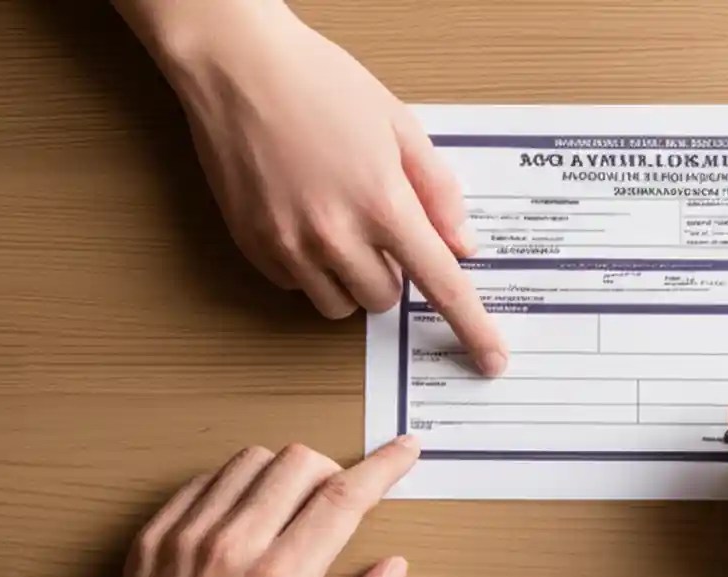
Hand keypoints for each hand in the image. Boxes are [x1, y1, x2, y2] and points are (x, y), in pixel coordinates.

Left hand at [67, 438, 418, 576]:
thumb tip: (392, 571)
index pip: (343, 498)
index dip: (382, 466)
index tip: (403, 450)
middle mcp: (230, 548)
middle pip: (298, 463)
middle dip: (333, 470)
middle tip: (339, 497)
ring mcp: (185, 537)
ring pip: (250, 460)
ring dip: (282, 472)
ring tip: (290, 506)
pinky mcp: (153, 537)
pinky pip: (204, 480)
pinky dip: (234, 485)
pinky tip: (243, 514)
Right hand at [114, 0, 506, 375]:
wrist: (236, 66)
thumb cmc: (319, 83)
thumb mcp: (398, 125)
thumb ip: (437, 190)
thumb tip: (461, 244)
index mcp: (383, 202)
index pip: (440, 284)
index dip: (472, 327)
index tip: (492, 360)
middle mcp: (336, 234)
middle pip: (385, 300)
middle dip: (392, 273)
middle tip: (377, 225)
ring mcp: (288, 245)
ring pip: (339, 305)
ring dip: (350, 278)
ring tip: (337, 223)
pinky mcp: (253, 247)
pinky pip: (295, 286)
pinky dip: (308, 267)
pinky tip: (301, 216)